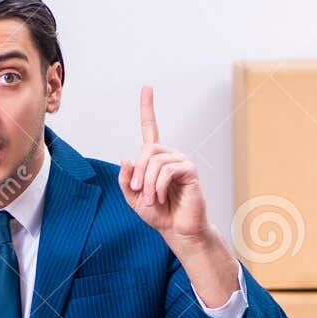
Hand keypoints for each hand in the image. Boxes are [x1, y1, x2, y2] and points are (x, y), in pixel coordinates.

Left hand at [118, 86, 208, 246]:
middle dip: (139, 172)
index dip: (148, 107)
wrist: (177, 230)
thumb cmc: (159, 213)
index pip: (151, 128)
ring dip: (149, 184)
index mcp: (155, 158)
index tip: (147, 87)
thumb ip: (126, 179)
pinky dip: (159, 186)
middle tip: (139, 191)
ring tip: (151, 200)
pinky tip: (160, 198)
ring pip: (156, 162)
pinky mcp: (190, 171)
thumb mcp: (133, 198)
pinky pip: (168, 170)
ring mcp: (181, 161)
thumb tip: (127, 157)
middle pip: (147, 150)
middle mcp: (169, 155)